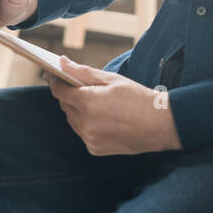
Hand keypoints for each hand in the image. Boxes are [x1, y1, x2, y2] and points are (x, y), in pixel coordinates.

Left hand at [46, 56, 182, 155]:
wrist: (161, 125)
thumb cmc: (138, 98)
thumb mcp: (111, 79)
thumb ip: (82, 72)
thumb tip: (62, 63)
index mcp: (88, 103)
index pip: (59, 91)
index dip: (54, 81)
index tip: (52, 74)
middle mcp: (86, 124)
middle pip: (65, 106)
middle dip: (69, 95)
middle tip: (78, 86)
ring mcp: (90, 139)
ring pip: (72, 120)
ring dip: (77, 110)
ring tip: (94, 102)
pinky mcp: (95, 149)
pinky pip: (83, 133)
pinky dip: (86, 124)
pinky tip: (102, 118)